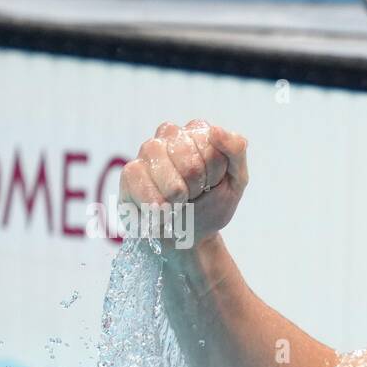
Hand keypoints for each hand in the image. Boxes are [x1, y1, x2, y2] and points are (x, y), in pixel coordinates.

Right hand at [118, 120, 248, 249]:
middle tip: (194, 195)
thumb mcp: (236, 180)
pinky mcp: (130, 172)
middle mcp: (170, 135)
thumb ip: (235, 150)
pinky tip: (162, 209)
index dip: (214, 174)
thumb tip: (215, 130)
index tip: (212, 183)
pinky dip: (157, 206)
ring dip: (177, 198)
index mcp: (198, 132)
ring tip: (178, 202)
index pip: (211, 148)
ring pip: (164, 171)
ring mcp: (148, 151)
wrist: (189, 236)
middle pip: (189, 163)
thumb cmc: (212, 204)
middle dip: (196, 188)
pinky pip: (142, 184)